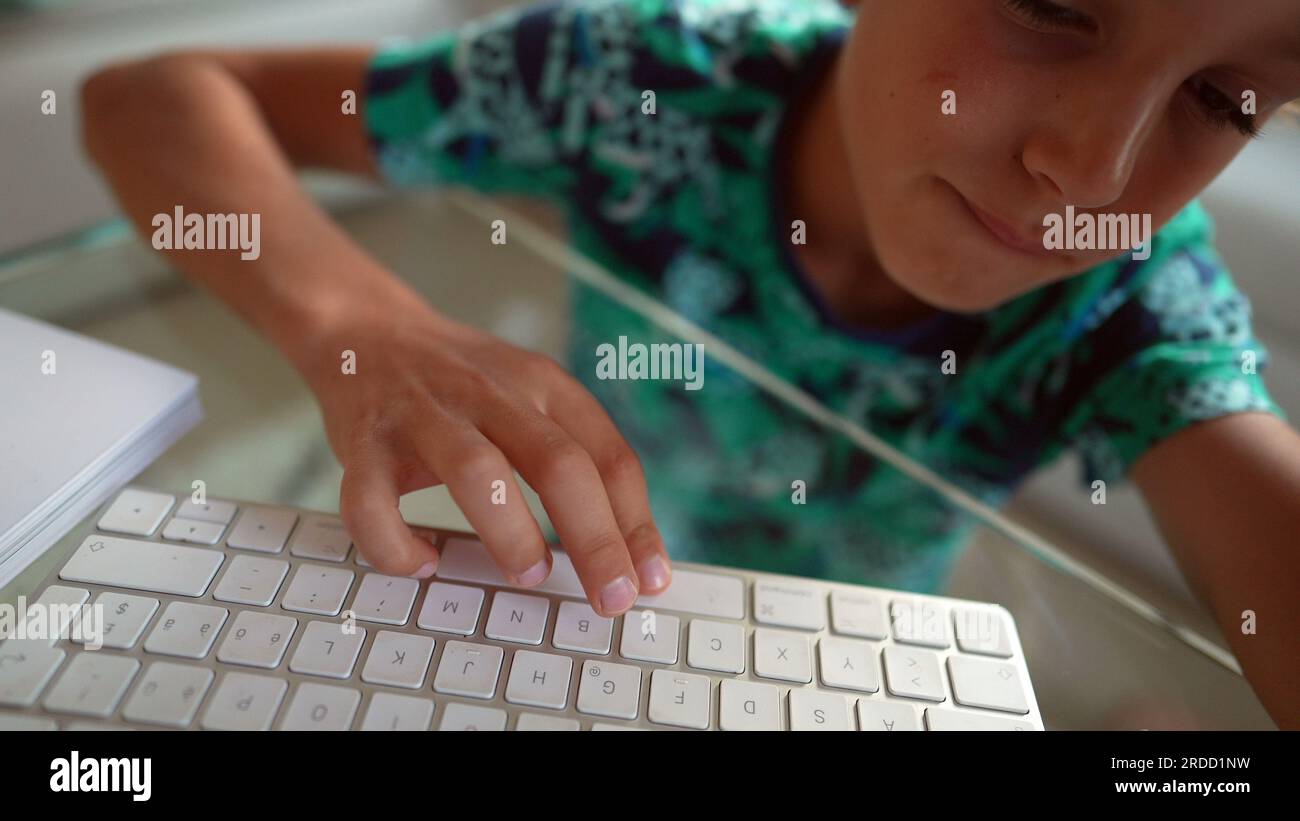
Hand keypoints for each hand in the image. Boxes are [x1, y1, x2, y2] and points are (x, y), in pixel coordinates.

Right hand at [297, 289, 670, 616]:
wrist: (366, 331)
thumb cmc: (463, 385)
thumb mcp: (530, 395)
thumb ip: (574, 455)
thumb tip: (626, 550)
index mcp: (542, 383)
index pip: (608, 454)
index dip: (636, 522)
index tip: (650, 578)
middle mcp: (489, 393)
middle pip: (558, 463)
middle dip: (594, 539)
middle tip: (609, 597)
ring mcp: (424, 415)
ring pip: (477, 472)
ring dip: (511, 531)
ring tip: (528, 573)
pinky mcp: (363, 441)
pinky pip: (373, 501)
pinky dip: (397, 545)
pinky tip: (421, 564)